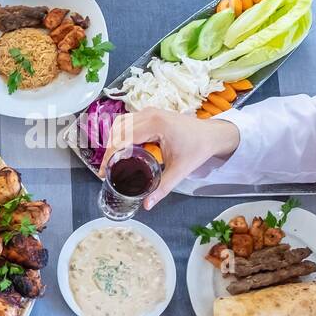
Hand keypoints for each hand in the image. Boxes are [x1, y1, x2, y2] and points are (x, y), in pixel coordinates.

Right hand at [99, 109, 239, 209]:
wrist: (211, 134)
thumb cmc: (197, 150)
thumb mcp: (179, 171)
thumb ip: (162, 189)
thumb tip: (147, 204)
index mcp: (156, 125)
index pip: (123, 139)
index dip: (110, 155)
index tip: (104, 171)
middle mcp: (150, 114)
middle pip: (118, 129)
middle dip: (109, 149)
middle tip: (107, 169)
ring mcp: (150, 111)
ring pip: (120, 123)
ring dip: (113, 140)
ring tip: (112, 160)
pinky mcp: (150, 112)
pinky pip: (128, 120)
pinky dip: (121, 133)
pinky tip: (122, 149)